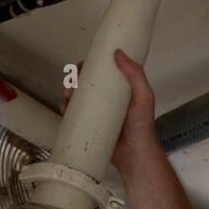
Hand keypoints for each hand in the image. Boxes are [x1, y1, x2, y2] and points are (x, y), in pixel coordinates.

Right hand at [62, 49, 156, 169]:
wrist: (135, 154)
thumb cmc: (142, 128)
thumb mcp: (144, 97)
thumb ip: (136, 75)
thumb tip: (119, 54)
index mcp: (120, 87)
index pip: (102, 70)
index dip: (90, 65)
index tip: (83, 66)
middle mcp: (107, 98)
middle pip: (86, 82)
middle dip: (74, 79)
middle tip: (73, 84)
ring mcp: (97, 112)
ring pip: (77, 97)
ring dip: (68, 93)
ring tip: (68, 96)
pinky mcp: (90, 125)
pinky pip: (74, 115)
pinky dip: (66, 110)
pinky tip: (65, 110)